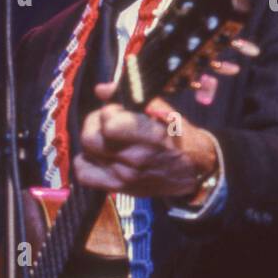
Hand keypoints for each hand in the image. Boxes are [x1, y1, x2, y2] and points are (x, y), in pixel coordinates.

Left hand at [72, 84, 216, 198]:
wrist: (193, 170)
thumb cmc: (179, 135)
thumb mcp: (165, 110)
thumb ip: (133, 97)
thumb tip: (101, 89)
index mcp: (150, 137)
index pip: (109, 123)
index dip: (110, 112)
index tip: (119, 111)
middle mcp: (134, 159)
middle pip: (90, 138)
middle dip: (95, 124)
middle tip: (108, 122)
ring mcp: (124, 177)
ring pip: (85, 154)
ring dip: (93, 142)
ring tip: (107, 139)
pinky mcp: (117, 188)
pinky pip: (84, 174)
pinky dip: (87, 162)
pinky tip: (100, 156)